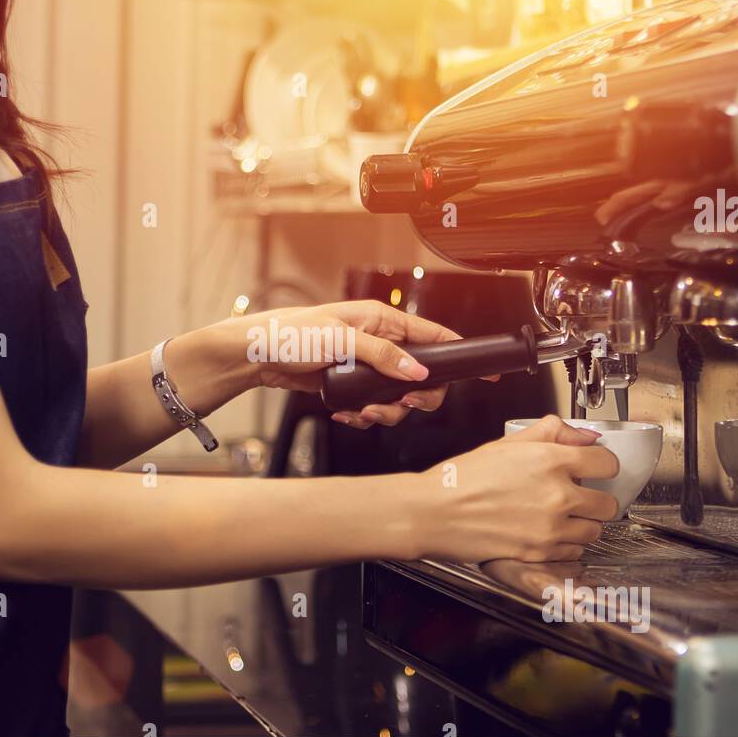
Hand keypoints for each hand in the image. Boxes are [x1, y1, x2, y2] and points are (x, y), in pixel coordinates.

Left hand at [241, 300, 476, 428]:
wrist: (254, 355)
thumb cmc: (290, 334)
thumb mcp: (340, 339)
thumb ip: (383, 355)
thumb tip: (417, 372)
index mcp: (381, 320)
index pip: (432, 336)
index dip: (458, 352)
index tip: (483, 370)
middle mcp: (378, 342)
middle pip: (420, 376)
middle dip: (415, 397)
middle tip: (403, 405)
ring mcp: (365, 366)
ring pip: (396, 397)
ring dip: (385, 411)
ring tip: (365, 413)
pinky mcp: (350, 385)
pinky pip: (371, 406)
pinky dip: (363, 415)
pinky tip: (346, 413)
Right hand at [411, 415, 620, 563]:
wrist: (434, 513)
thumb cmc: (461, 479)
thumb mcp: (506, 442)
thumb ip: (550, 433)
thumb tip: (582, 435)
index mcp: (552, 461)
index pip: (608, 463)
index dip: (601, 465)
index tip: (594, 468)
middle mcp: (558, 495)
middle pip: (609, 503)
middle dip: (595, 499)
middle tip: (577, 496)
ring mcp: (551, 528)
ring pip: (594, 531)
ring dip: (582, 524)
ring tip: (558, 517)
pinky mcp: (541, 553)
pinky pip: (574, 552)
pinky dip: (565, 545)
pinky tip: (545, 533)